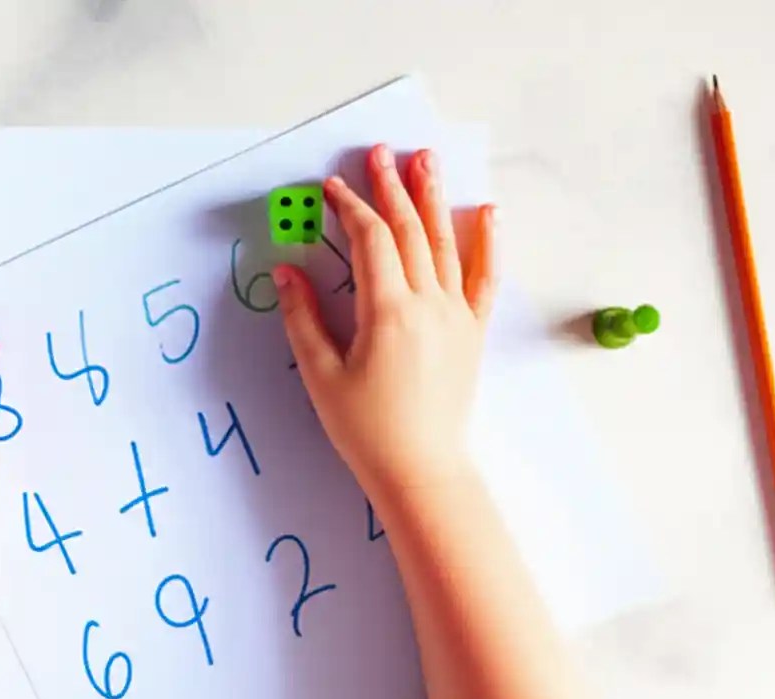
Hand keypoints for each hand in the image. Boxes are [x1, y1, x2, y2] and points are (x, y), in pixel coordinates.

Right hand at [275, 146, 494, 496]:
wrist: (421, 469)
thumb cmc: (366, 429)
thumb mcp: (321, 374)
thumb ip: (303, 318)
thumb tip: (287, 271)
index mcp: (388, 312)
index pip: (370, 240)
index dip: (350, 208)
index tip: (331, 188)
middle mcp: (428, 305)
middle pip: (409, 231)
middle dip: (391, 188)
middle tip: (379, 153)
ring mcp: (456, 316)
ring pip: (445, 243)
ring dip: (433, 199)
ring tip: (424, 160)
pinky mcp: (472, 332)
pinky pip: (484, 277)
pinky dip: (487, 242)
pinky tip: (487, 212)